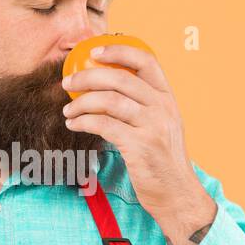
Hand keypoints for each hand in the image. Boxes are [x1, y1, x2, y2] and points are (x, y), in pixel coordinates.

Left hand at [61, 44, 217, 244]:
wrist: (177, 194)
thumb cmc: (162, 160)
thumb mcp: (161, 126)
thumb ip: (142, 105)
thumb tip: (105, 88)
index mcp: (167, 97)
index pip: (146, 60)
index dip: (119, 50)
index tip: (94, 51)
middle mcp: (163, 107)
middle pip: (120, 78)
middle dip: (87, 77)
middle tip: (67, 84)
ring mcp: (153, 126)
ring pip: (109, 101)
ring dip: (81, 103)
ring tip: (68, 111)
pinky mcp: (140, 146)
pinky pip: (104, 125)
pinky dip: (84, 122)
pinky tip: (74, 125)